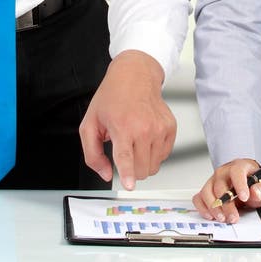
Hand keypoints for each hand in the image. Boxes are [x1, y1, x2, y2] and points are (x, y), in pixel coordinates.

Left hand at [79, 50, 175, 189]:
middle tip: (124, 151)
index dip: (128, 175)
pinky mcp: (170, 128)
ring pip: (153, 166)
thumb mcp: (90, 123)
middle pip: (141, 169)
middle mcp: (144, 127)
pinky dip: (154, 153)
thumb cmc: (112, 97)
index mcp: (122, 126)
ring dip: (143, 162)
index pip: (126, 157)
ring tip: (135, 142)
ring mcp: (159, 128)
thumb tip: (106, 173)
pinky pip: (164, 156)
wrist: (135, 76)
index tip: (130, 185)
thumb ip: (93, 153)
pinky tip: (145, 137)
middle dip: (131, 169)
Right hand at [193, 159, 260, 223]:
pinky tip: (210, 215)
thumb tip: (255, 192)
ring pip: (206, 191)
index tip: (244, 197)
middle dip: (226, 204)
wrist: (244, 183)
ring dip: (213, 207)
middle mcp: (223, 172)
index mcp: (238, 167)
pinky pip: (198, 197)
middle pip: (220, 186)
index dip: (240, 184)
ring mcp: (213, 180)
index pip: (236, 171)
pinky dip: (202, 207)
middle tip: (233, 217)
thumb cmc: (252, 184)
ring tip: (222, 218)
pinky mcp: (206, 190)